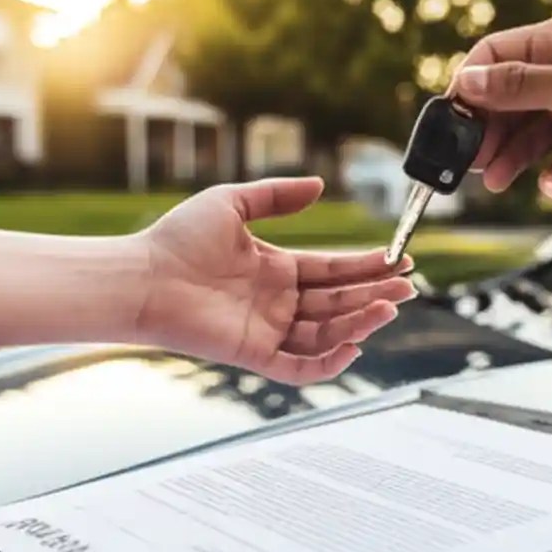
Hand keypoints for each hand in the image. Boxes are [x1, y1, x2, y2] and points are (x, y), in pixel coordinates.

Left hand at [134, 177, 414, 385]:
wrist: (143, 275)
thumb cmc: (177, 239)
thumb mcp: (231, 203)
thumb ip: (276, 195)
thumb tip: (320, 185)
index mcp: (277, 270)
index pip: (333, 270)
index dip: (367, 267)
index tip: (399, 259)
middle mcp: (277, 303)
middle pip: (338, 302)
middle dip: (375, 295)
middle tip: (408, 287)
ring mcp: (267, 330)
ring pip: (326, 334)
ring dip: (360, 323)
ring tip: (388, 308)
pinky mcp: (253, 354)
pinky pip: (300, 367)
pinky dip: (328, 363)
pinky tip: (354, 346)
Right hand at [450, 12, 551, 199]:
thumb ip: (518, 87)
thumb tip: (467, 82)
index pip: (493, 59)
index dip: (469, 88)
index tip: (452, 120)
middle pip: (504, 104)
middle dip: (486, 133)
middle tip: (470, 161)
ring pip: (527, 137)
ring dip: (510, 159)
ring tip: (496, 181)